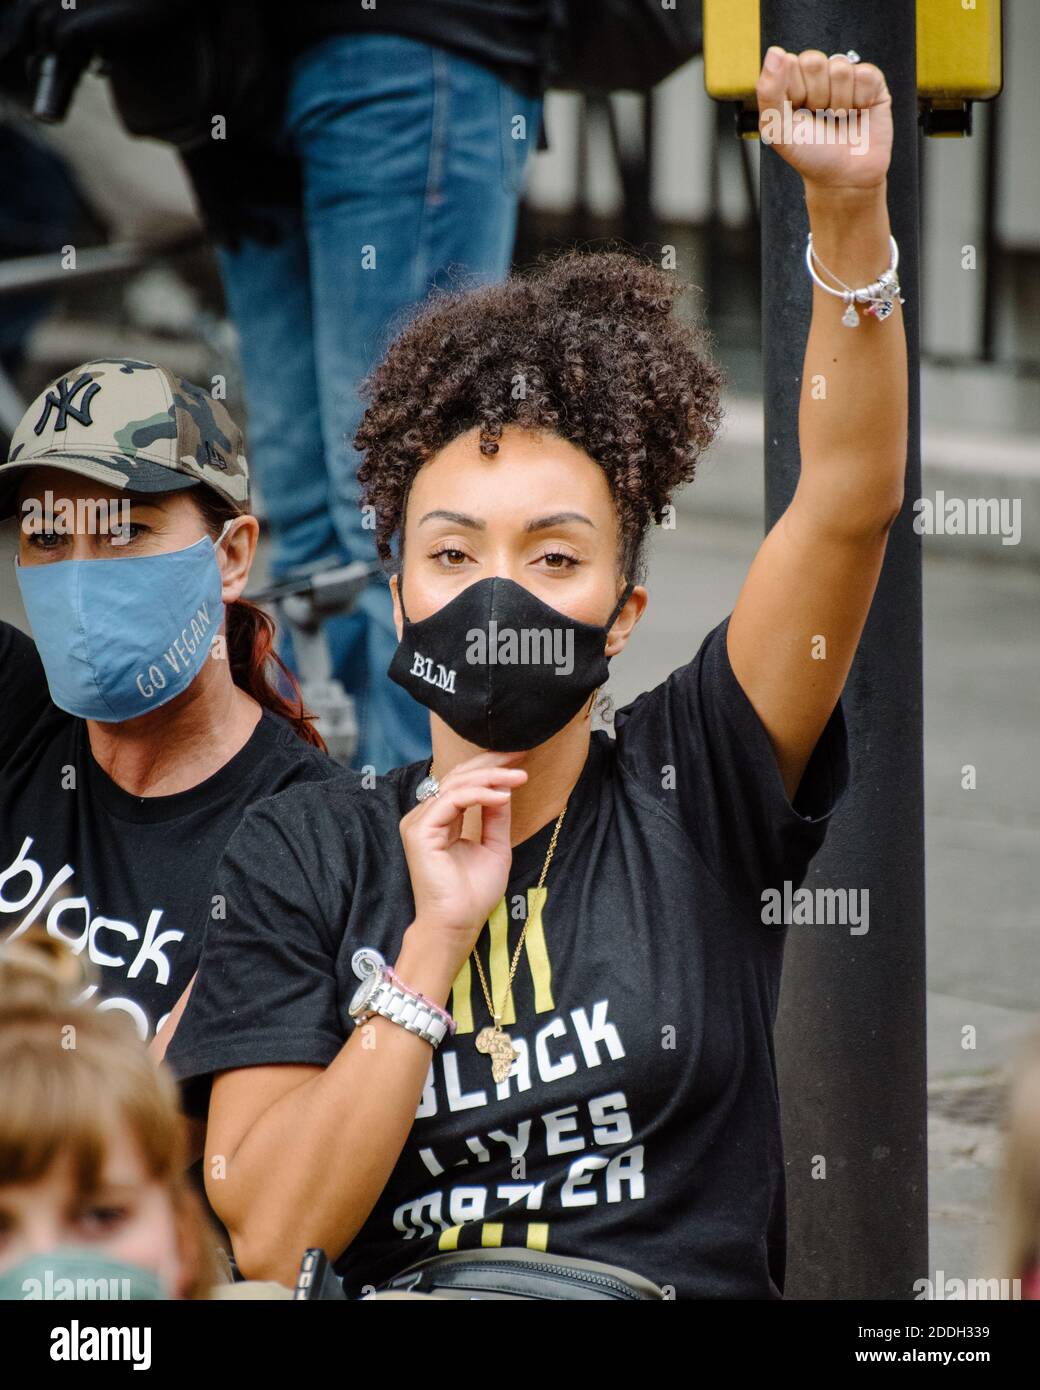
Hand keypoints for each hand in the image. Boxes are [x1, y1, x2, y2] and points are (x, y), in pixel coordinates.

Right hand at [400, 750, 527, 960]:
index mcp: (438, 819)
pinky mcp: (420, 830)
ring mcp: (419, 822)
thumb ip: (496, 816)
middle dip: (491, 763)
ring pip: (456, 784)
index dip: (489, 767)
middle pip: (457, 776)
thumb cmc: (473, 894)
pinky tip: (503, 796)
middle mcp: (425, 816)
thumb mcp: (494, 846)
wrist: (458, 925)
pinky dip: (480, 794)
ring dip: (491, 777)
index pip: (462, 782)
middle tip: (520, 754)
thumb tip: (505, 787)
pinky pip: (453, 800)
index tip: (518, 759)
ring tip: (519, 776)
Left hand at [755, 47, 892, 191]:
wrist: (843, 177)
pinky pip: (866, 74)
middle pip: (814, 61)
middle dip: (814, 96)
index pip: (788, 63)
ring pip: (840, 68)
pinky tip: (858, 113)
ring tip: (838, 118)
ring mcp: (846, 77)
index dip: (792, 93)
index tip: (796, 115)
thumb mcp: (778, 129)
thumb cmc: (809, 154)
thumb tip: (775, 52)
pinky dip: (860, 99)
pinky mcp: (872, 83)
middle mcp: (819, 76)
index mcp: (792, 81)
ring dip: (838, 102)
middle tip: (819, 116)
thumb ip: (769, 92)